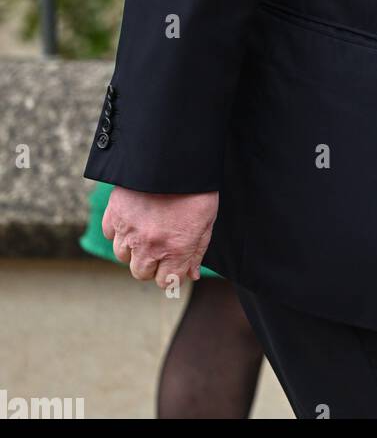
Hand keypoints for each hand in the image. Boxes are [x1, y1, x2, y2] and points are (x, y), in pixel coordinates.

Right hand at [101, 186, 218, 288]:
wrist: (174, 156)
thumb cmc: (196, 188)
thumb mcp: (206, 220)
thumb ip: (197, 251)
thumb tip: (191, 274)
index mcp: (176, 249)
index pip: (165, 281)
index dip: (171, 273)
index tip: (174, 263)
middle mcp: (150, 245)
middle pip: (141, 272)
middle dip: (151, 264)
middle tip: (160, 245)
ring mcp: (129, 230)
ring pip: (123, 255)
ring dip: (133, 247)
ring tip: (146, 229)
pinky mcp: (114, 213)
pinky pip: (110, 233)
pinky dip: (118, 229)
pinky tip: (132, 217)